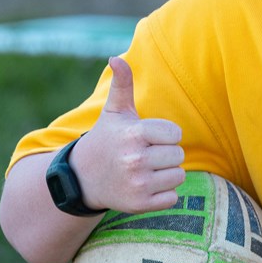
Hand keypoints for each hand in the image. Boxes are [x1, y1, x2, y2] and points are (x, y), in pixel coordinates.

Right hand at [73, 56, 185, 212]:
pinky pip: (173, 198)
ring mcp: (137, 183)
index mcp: (134, 134)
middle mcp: (135, 159)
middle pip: (179, 155)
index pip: (176, 134)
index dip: (166, 135)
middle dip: (166, 154)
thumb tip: (116, 58)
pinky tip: (146, 187)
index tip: (149, 137)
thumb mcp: (114, 112)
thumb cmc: (106, 140)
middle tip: (146, 155)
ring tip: (146, 170)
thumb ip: (122, 84)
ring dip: (167, 174)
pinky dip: (164, 194)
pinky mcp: (139, 204)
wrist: (82, 178)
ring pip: (178, 176)